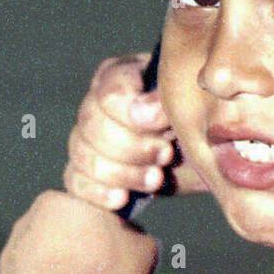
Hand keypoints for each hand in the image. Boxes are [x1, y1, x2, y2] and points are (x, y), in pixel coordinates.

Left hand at [0, 190, 158, 273]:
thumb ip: (133, 234)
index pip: (79, 210)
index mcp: (54, 202)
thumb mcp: (142, 246)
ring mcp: (10, 259)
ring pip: (40, 264)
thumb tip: (132, 239)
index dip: (97, 229)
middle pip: (55, 235)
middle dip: (73, 250)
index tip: (111, 249)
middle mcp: (25, 224)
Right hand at [64, 53, 208, 210]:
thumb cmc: (195, 125)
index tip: (163, 123)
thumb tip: (143, 110)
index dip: (133, 111)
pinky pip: (75, 180)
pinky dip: (99, 192)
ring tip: (156, 179)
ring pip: (83, 153)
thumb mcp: (188, 109)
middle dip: (132, 145)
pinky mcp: (82, 172)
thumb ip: (166, 103)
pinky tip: (123, 197)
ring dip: (122, 172)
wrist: (198, 161)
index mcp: (120, 76)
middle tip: (167, 154)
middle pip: (92, 123)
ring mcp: (84, 138)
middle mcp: (96, 103)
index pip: (110, 90)